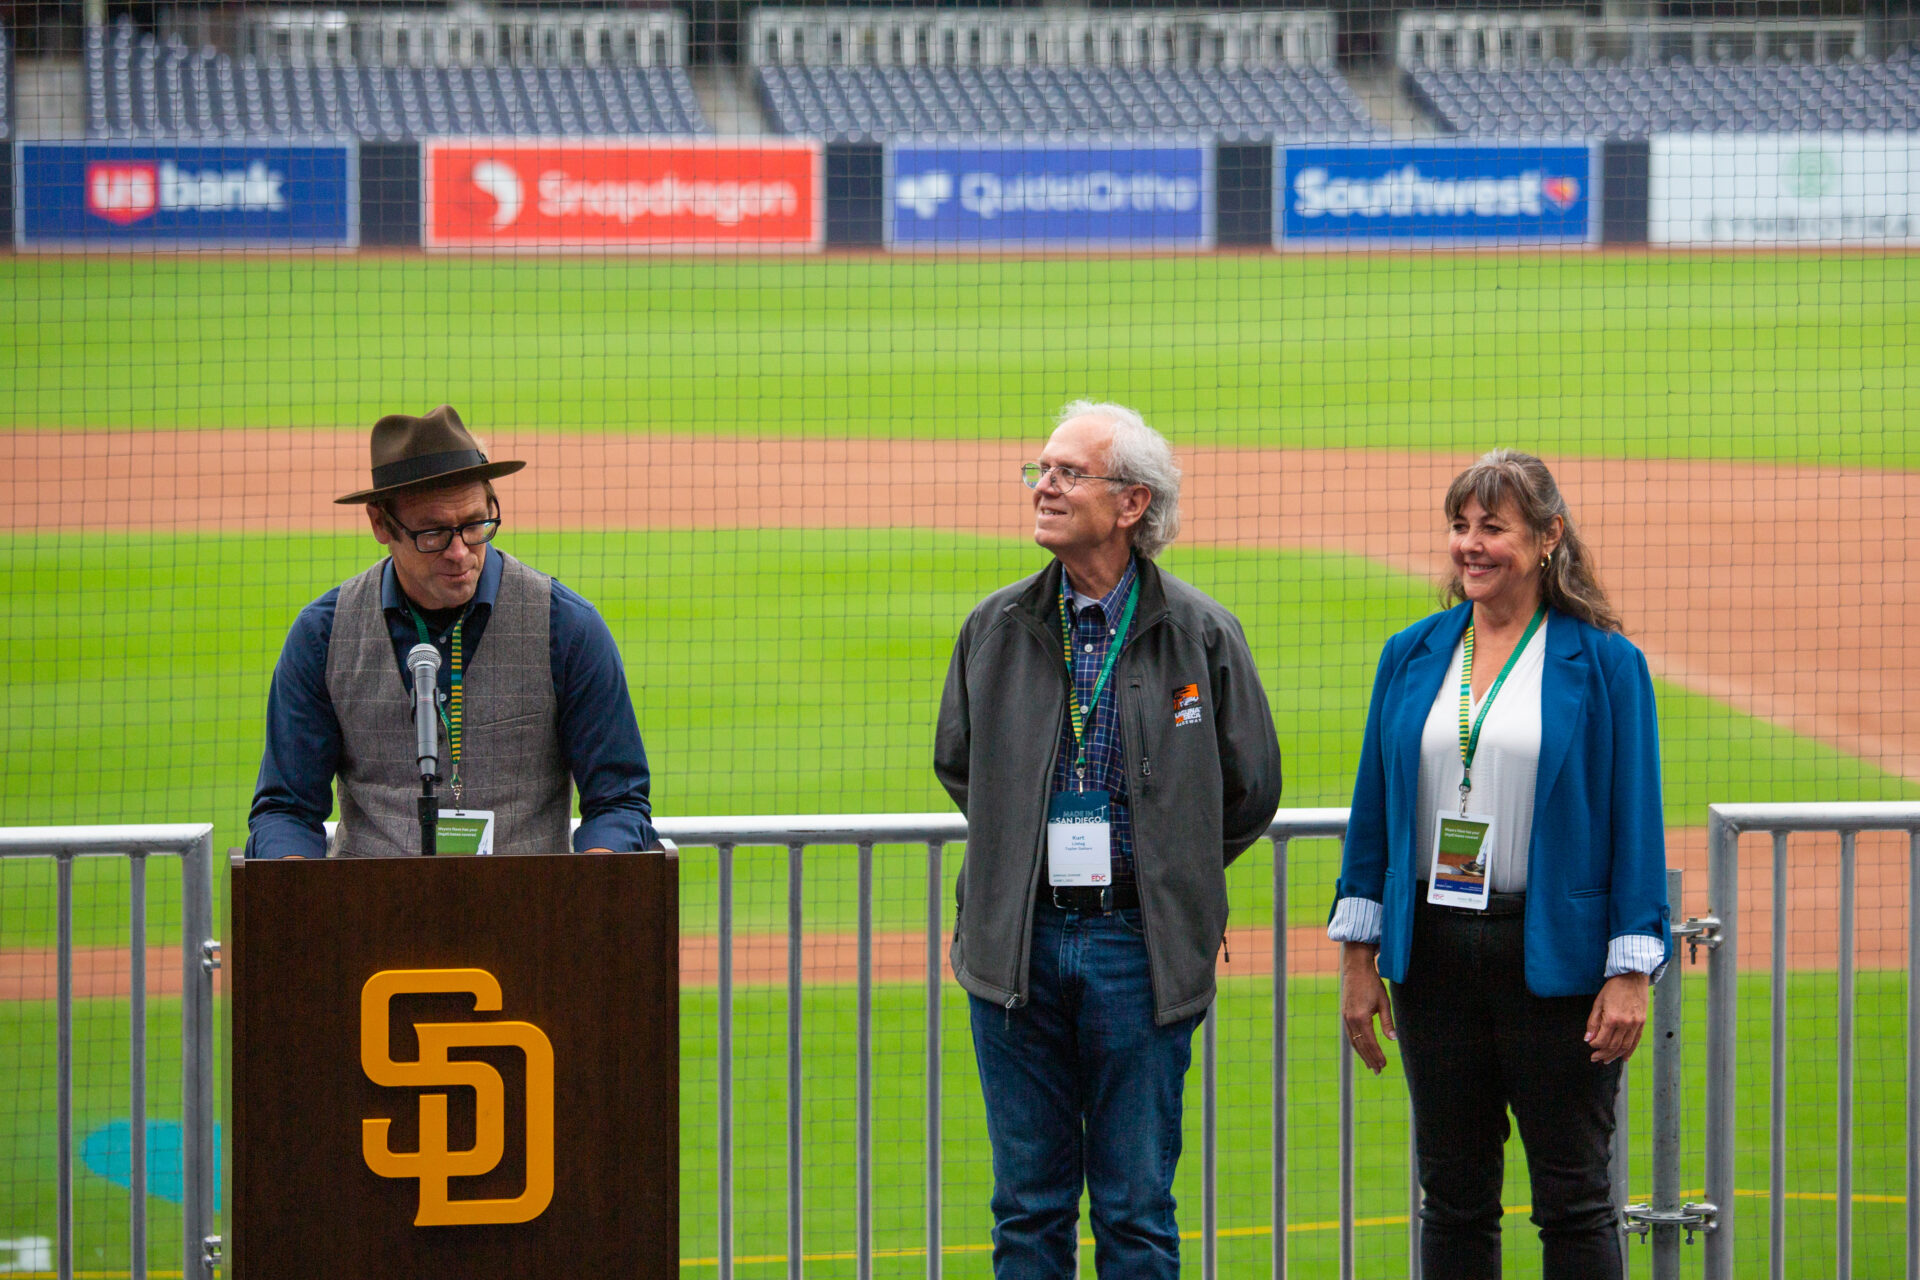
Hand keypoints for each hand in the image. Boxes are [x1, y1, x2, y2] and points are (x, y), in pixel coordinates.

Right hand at [1340, 942, 1395, 1074]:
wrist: (1355, 969)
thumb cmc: (1372, 984)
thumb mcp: (1384, 1002)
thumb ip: (1387, 1022)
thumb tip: (1393, 1040)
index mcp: (1361, 1018)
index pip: (1370, 1042)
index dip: (1377, 1055)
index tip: (1384, 1065)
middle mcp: (1351, 1020)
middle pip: (1361, 1045)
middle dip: (1370, 1059)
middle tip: (1378, 1071)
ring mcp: (1345, 1018)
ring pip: (1354, 1042)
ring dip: (1362, 1055)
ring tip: (1370, 1066)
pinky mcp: (1344, 1015)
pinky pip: (1350, 1035)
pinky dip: (1356, 1045)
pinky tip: (1361, 1050)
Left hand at [1585, 973, 1649, 1063]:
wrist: (1632, 977)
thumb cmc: (1613, 988)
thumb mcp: (1598, 1003)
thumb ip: (1593, 1022)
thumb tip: (1588, 1039)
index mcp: (1612, 1018)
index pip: (1602, 1040)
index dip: (1594, 1045)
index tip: (1590, 1045)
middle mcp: (1625, 1024)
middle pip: (1613, 1046)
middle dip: (1603, 1054)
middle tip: (1595, 1059)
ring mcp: (1635, 1024)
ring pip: (1624, 1046)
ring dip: (1614, 1055)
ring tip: (1606, 1060)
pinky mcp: (1642, 1023)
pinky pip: (1635, 1041)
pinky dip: (1629, 1051)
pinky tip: (1623, 1057)